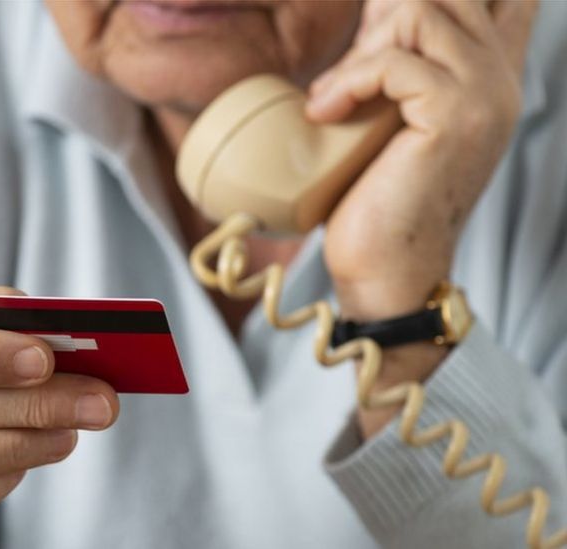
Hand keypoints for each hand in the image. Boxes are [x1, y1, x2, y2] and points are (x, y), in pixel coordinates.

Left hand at [307, 0, 535, 318]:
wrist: (387, 267)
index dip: (426, 4)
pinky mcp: (457, 115)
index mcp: (491, 73)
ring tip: (335, 100)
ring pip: (420, 12)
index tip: (376, 32)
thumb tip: (378, 5)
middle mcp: (500, 76)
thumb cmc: (378, 195)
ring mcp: (486, 93)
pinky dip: (348, 82)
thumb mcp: (391, 111)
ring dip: (360, 53)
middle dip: (382, 20)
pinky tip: (326, 114)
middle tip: (349, 75)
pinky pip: (394, 60)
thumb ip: (398, 59)